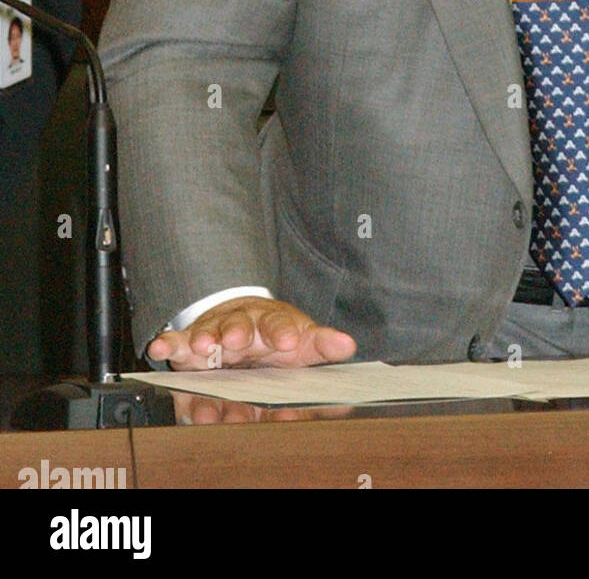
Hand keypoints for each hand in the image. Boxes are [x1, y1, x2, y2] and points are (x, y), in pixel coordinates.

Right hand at [148, 296, 356, 369]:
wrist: (244, 324)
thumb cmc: (274, 338)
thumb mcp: (300, 342)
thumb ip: (320, 345)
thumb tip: (348, 345)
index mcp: (272, 324)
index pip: (279, 324)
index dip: (283, 332)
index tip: (288, 342)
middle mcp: (242, 324)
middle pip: (240, 325)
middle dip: (237, 332)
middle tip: (237, 341)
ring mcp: (214, 332)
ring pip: (208, 333)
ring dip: (205, 339)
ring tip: (202, 347)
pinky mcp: (189, 344)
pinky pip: (176, 343)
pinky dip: (168, 343)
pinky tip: (159, 345)